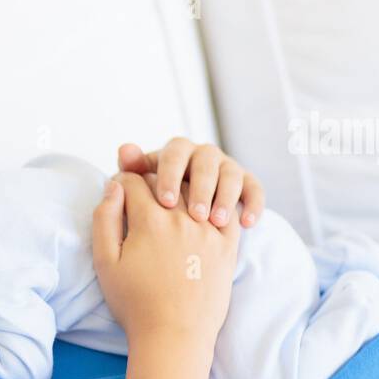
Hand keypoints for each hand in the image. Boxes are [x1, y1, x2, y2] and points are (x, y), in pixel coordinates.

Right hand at [91, 172, 240, 347]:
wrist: (174, 336)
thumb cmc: (134, 303)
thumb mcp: (105, 262)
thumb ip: (104, 218)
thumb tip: (113, 187)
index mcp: (149, 220)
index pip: (133, 181)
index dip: (121, 183)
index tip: (118, 194)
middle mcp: (181, 218)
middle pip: (164, 180)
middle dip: (149, 183)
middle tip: (141, 197)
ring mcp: (208, 231)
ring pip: (194, 191)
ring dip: (180, 190)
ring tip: (169, 205)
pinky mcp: (227, 247)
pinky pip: (224, 211)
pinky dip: (212, 204)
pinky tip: (199, 214)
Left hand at [117, 138, 264, 229]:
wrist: (179, 229)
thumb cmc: (153, 206)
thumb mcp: (140, 188)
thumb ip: (132, 170)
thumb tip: (124, 149)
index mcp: (175, 152)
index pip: (174, 154)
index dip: (171, 176)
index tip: (166, 203)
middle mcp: (202, 155)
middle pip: (206, 162)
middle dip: (201, 188)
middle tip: (195, 215)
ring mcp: (226, 167)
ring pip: (231, 174)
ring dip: (226, 197)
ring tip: (216, 222)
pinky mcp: (246, 183)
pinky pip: (254, 189)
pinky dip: (253, 204)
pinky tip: (247, 224)